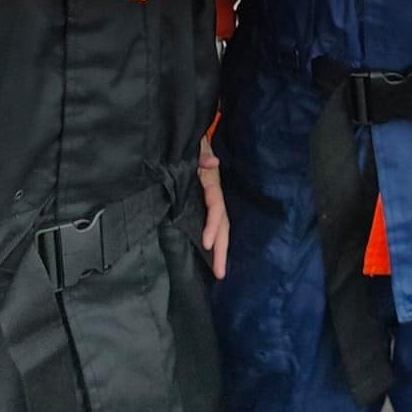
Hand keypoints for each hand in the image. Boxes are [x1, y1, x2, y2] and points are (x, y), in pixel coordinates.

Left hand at [198, 135, 228, 279]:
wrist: (188, 138)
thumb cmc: (192, 144)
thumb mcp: (196, 146)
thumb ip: (202, 155)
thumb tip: (213, 163)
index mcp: (212, 182)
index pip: (216, 207)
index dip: (213, 225)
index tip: (206, 243)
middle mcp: (214, 193)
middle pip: (223, 223)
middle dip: (222, 248)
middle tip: (220, 273)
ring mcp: (209, 198)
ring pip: (220, 226)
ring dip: (220, 248)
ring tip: (219, 270)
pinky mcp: (202, 202)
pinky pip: (211, 222)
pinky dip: (213, 239)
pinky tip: (210, 254)